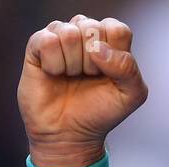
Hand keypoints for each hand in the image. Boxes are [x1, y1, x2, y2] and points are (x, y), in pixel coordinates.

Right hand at [18, 14, 147, 166]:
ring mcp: (60, 37)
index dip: (113, 55)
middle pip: (92, 29)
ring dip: (72, 65)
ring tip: (70, 77)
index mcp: (110, 41)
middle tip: (86, 78)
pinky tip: (54, 74)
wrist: (69, 135)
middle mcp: (85, 34)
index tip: (107, 76)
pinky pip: (48, 41)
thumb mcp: (131, 95)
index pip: (116, 29)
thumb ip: (129, 68)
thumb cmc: (99, 113)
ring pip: (70, 33)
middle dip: (92, 63)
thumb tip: (97, 48)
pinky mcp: (37, 46)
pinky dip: (53, 64)